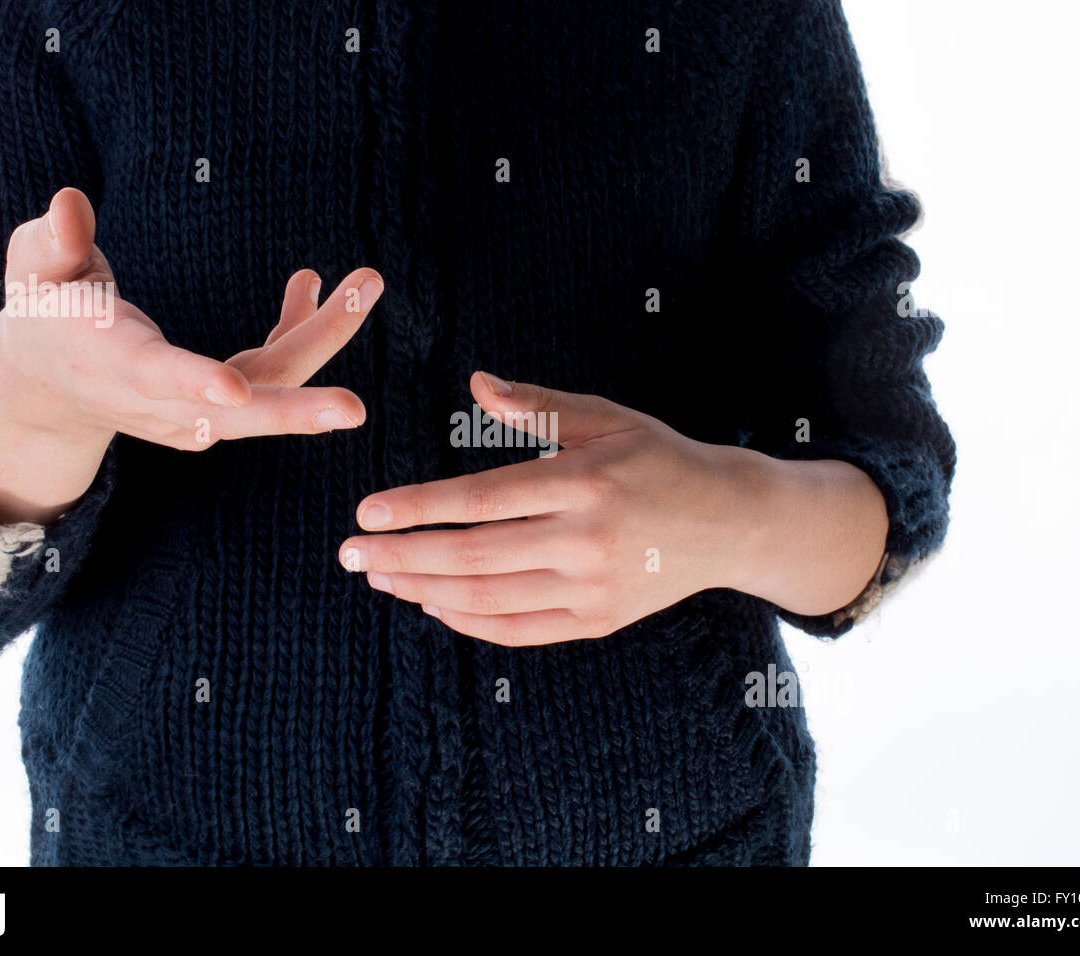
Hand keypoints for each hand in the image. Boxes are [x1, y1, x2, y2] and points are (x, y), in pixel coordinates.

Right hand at [0, 187, 382, 523]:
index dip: (194, 383)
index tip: (234, 390)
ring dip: (322, 339)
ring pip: (269, 387)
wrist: (51, 383)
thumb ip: (53, 241)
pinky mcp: (218, 410)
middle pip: (235, 412)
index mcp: (111, 365)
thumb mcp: (32, 270)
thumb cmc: (46, 312)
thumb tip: (70, 204)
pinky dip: (301, 334)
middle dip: (296, 410)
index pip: (155, 377)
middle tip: (356, 409)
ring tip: (365, 284)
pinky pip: (270, 376)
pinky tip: (315, 287)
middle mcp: (159, 402)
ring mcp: (194, 415)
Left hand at [337, 372, 780, 645]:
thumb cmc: (660, 459)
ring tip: (381, 576)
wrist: (729, 521)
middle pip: (473, 557)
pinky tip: (434, 605)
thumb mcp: (606, 418)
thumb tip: (475, 381)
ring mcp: (592, 588)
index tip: (366, 513)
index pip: (480, 500)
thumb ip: (538, 404)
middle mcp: (585, 541)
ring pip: (489, 599)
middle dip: (402, 556)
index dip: (417, 509)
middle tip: (350, 554)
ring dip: (425, 591)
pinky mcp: (597, 621)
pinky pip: (520, 630)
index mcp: (583, 482)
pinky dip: (470, 622)